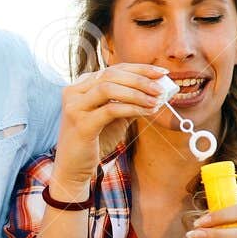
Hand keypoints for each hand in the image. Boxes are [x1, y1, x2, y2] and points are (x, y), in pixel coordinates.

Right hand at [52, 63, 167, 193]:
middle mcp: (74, 92)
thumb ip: (129, 102)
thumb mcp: (114, 118)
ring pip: (109, 88)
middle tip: (161, 87)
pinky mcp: (81, 124)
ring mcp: (75, 107)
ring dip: (137, 93)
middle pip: (111, 75)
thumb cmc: (95, 142)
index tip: (162, 72)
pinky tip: (148, 112)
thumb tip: (156, 90)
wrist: (74, 169)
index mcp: (81, 86)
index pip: (113, 69)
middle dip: (140, 79)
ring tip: (156, 100)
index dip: (139, 69)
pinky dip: (132, 108)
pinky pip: (110, 110)